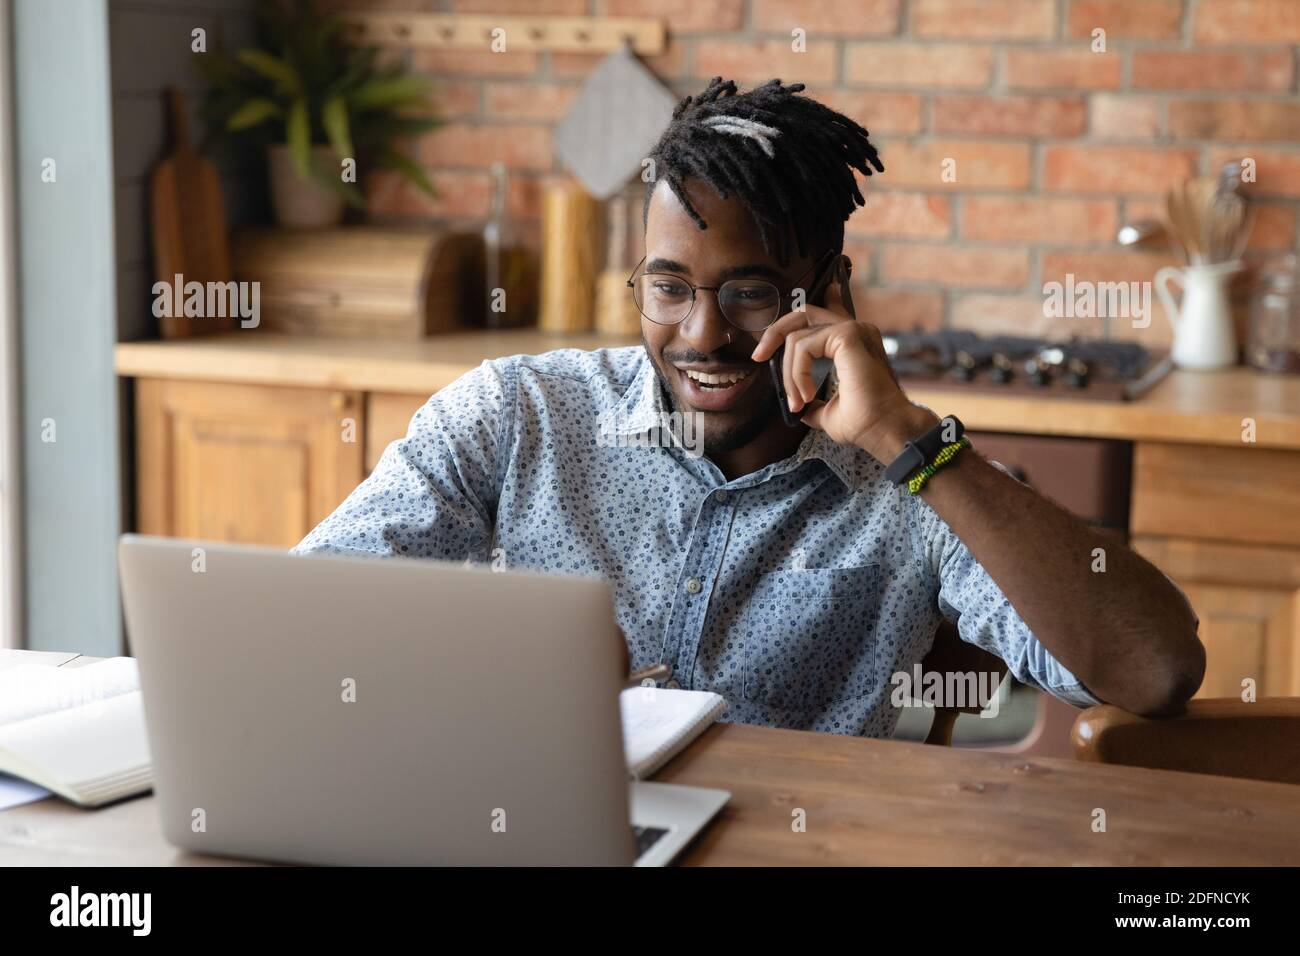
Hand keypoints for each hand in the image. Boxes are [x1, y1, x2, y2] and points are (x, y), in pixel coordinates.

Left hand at [750, 277, 934, 461]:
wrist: (885, 431)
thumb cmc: (865, 424)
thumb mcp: (828, 412)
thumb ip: (814, 402)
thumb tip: (800, 409)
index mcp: (852, 344)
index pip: (821, 314)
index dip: (790, 321)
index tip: (766, 348)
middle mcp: (855, 331)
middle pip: (802, 313)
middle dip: (774, 333)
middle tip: (758, 357)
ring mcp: (852, 330)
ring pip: (797, 336)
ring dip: (788, 373)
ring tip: (798, 401)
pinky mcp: (847, 335)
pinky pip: (802, 347)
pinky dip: (796, 373)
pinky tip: (807, 396)